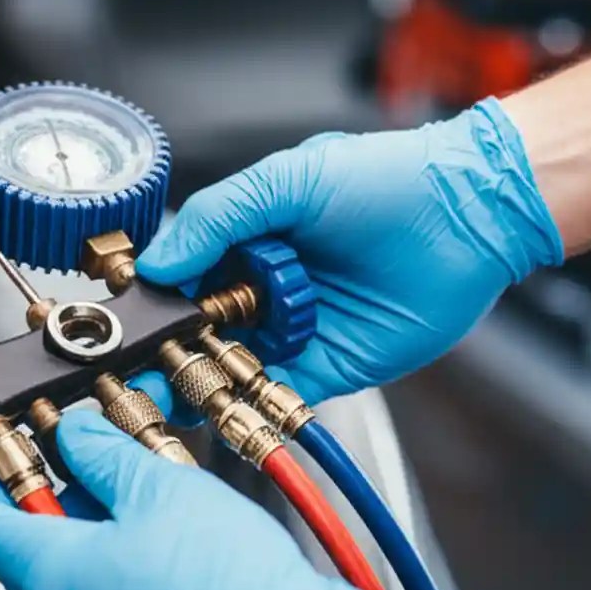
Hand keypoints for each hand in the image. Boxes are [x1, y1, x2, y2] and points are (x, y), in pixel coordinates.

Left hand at [0, 377, 437, 589]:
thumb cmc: (233, 586)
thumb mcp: (164, 487)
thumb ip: (105, 453)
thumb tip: (77, 434)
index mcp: (50, 575)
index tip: (26, 448)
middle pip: (24, 546)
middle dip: (63, 493)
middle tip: (107, 460)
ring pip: (69, 575)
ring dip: (98, 528)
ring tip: (153, 498)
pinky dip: (122, 567)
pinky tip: (170, 543)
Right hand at [137, 98, 562, 404]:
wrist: (467, 213)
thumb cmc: (388, 182)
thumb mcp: (287, 180)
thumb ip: (218, 218)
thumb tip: (158, 262)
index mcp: (250, 239)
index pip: (183, 278)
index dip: (154, 301)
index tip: (123, 322)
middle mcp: (267, 290)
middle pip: (198, 332)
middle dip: (164, 353)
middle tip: (135, 370)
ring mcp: (296, 331)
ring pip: (229, 368)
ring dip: (196, 384)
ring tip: (164, 392)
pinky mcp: (329, 366)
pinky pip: (278, 394)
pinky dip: (247, 407)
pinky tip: (219, 409)